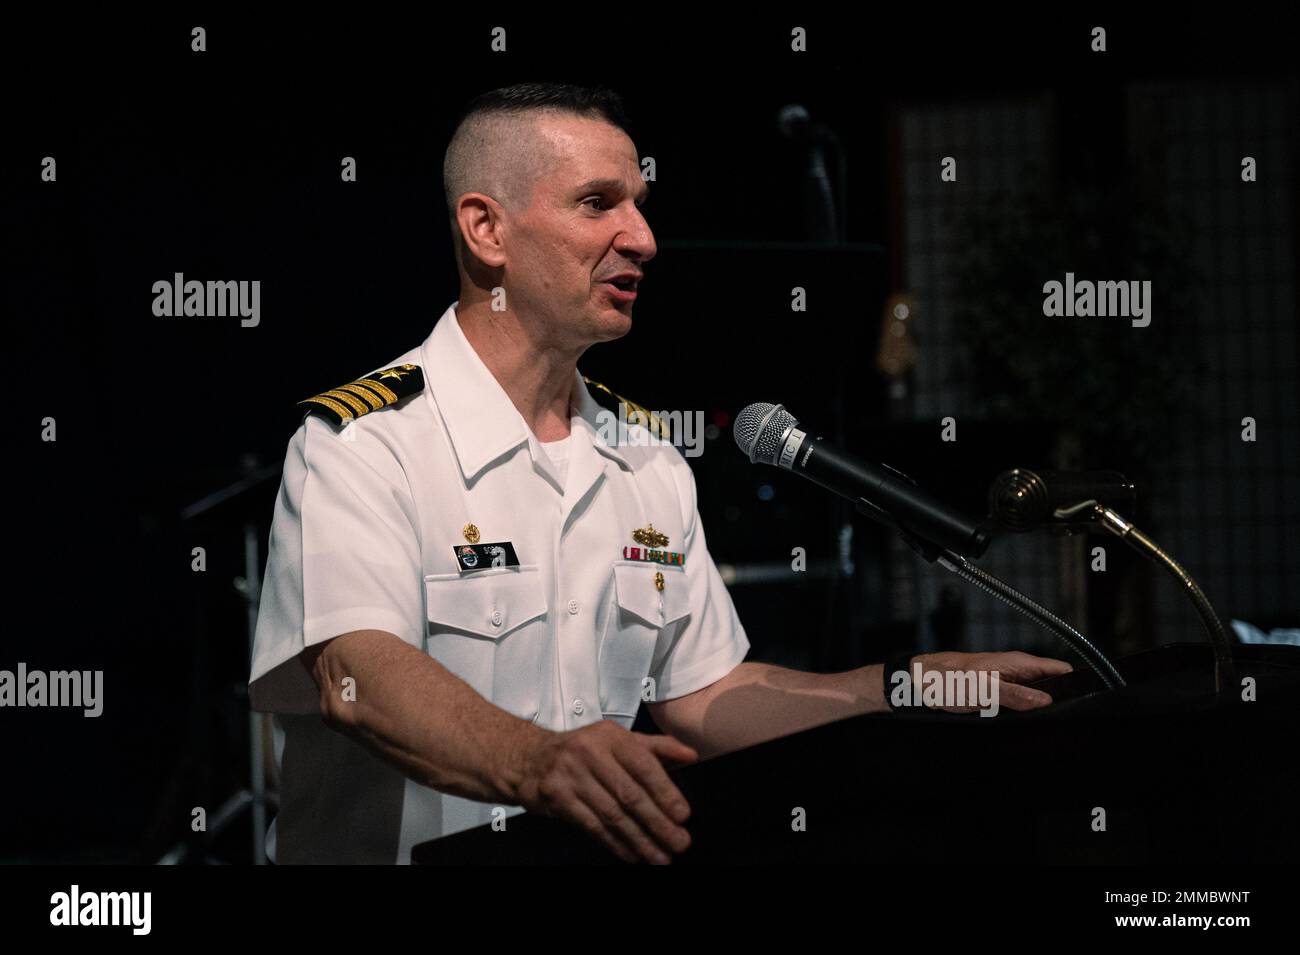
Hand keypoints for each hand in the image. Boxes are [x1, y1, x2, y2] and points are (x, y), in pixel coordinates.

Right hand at [515, 720, 697, 863]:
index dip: (665, 791)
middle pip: (629, 794)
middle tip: (679, 842)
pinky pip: (592, 826)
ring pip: (611, 815)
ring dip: (639, 839)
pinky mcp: (557, 799)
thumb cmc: (582, 749)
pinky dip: (615, 844)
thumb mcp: (617, 739)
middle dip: (657, 822)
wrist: (529, 758)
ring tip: (661, 856)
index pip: (643, 764)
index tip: (683, 814)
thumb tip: (691, 756)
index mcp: (609, 736)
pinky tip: (633, 855)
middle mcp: (589, 753)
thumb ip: (655, 747)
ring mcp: (570, 776)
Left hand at [908, 650, 1072, 712]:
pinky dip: (1023, 714)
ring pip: (1035, 697)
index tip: (1083, 699)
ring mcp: (1007, 683)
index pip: (1059, 669)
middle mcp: (1015, 671)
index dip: (1074, 683)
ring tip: (1041, 722)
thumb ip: (1014, 694)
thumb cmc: (946, 679)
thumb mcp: (982, 688)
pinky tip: (1020, 723)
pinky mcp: (998, 695)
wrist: (921, 683)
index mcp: (1017, 663)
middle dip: (1058, 700)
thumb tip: (1045, 701)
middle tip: (1060, 718)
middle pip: (1051, 686)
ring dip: (1039, 709)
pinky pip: (1019, 705)